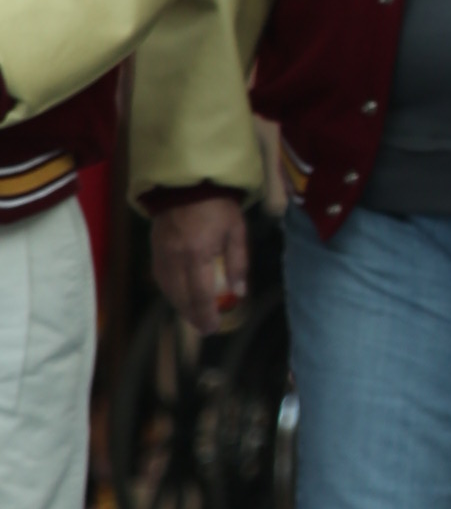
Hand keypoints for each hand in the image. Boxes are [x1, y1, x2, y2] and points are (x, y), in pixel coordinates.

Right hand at [152, 196, 250, 332]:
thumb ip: (237, 262)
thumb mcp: (236, 231)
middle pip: (180, 296)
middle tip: (204, 327)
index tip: (212, 327)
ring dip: (179, 305)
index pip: (199, 294)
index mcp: (197, 253)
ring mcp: (161, 253)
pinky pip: (160, 276)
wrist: (187, 181)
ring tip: (194, 315)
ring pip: (167, 288)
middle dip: (192, 315)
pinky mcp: (154, 248)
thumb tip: (239, 292)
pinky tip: (179, 295)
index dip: (205, 314)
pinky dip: (169, 290)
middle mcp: (174, 257)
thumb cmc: (218, 205)